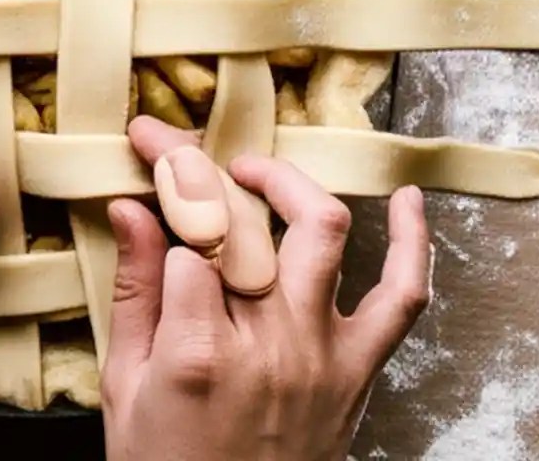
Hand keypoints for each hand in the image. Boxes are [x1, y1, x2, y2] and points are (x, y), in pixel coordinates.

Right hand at [103, 117, 431, 460]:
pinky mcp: (358, 371)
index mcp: (196, 351)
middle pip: (247, 220)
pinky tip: (404, 201)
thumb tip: (131, 210)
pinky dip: (413, 243)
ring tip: (256, 174)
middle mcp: (266, 343)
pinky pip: (404, 298)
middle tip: (184, 151)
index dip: (165, 180)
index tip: (148, 151)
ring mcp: (320, 354)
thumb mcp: (124, 386)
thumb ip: (133, 294)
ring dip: (290, 185)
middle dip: (209, 168)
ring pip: (324, 232)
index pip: (186, 231)